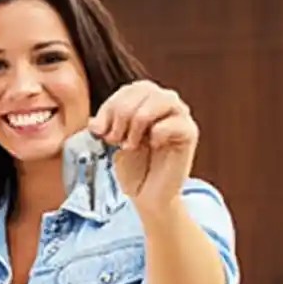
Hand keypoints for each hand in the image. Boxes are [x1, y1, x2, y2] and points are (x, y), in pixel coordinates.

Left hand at [88, 80, 197, 213]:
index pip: (129, 89)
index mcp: (146, 98)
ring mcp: (181, 115)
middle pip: (144, 90)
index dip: (110, 107)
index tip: (98, 131)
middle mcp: (166, 102)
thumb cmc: (132, 165)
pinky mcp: (189, 133)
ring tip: (130, 144)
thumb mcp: (111, 140)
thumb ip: (104, 125)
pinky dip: (156, 134)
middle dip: (121, 113)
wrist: (147, 194)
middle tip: (113, 139)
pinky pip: (173, 122)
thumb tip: (93, 122)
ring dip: (138, 122)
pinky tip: (152, 147)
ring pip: (160, 100)